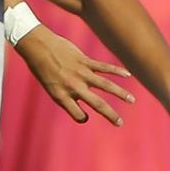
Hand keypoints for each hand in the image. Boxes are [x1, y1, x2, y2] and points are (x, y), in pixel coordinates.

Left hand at [13, 25, 133, 125]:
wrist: (38, 47)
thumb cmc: (42, 68)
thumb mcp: (50, 87)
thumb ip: (66, 96)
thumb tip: (83, 105)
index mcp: (62, 96)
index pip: (78, 115)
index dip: (82, 117)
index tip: (84, 115)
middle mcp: (73, 87)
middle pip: (97, 104)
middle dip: (110, 115)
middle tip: (120, 123)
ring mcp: (81, 73)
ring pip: (106, 85)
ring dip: (121, 93)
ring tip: (132, 100)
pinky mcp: (85, 61)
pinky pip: (104, 67)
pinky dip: (117, 71)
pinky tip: (128, 75)